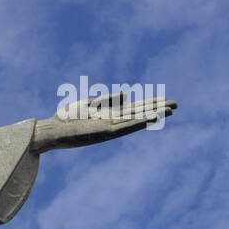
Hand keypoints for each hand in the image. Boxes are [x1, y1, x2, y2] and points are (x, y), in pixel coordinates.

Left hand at [32, 92, 176, 152]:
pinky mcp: (104, 133)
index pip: (134, 108)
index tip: (166, 101)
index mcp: (109, 114)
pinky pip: (125, 126)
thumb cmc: (65, 118)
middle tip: (177, 104)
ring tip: (170, 110)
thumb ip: (106, 100)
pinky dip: (138, 122)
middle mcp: (112, 122)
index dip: (150, 104)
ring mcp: (110, 128)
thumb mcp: (87, 104)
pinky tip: (151, 117)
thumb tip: (127, 94)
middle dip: (157, 109)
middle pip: (139, 114)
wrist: (50, 131)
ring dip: (152, 115)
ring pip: (136, 120)